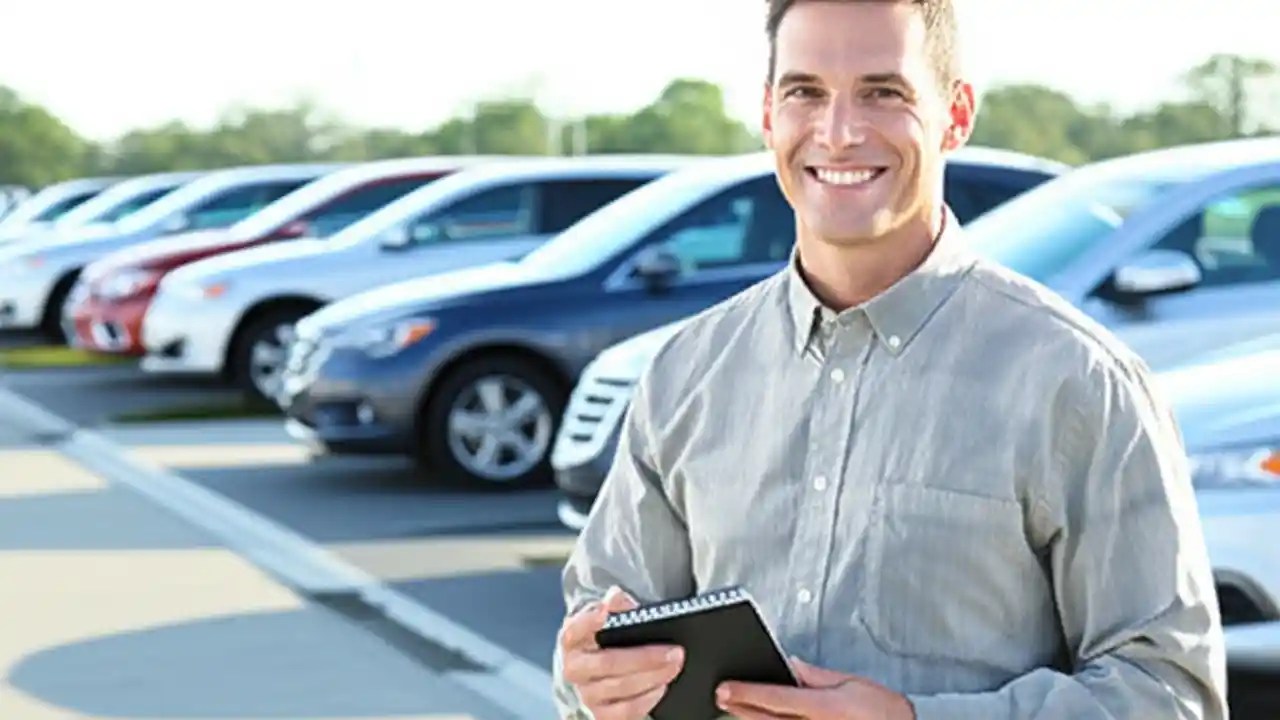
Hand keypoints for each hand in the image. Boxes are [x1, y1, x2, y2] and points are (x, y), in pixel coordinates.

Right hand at [558, 585, 685, 719]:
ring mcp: (587, 694)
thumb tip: (617, 597)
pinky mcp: (601, 715)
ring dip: (652, 676)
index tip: (603, 612)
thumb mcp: (609, 617)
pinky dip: (647, 698)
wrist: (601, 667)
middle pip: (608, 663)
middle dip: (645, 657)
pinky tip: (662, 685)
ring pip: (621, 688)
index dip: (588, 621)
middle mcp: (574, 669)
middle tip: (674, 651)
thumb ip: (615, 604)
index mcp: (572, 639)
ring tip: (674, 665)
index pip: (574, 629)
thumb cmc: (608, 638)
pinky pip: (626, 711)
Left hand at [716, 658, 915, 719]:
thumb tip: (792, 665)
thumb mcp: (854, 685)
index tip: (726, 688)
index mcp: (825, 709)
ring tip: (737, 707)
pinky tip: (763, 719)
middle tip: (721, 697)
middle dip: (741, 708)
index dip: (747, 692)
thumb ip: (818, 677)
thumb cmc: (886, 715)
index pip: (776, 698)